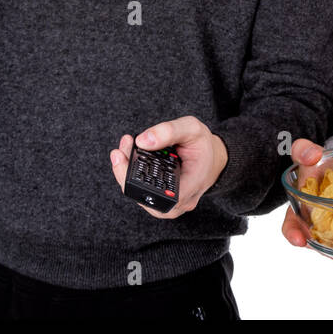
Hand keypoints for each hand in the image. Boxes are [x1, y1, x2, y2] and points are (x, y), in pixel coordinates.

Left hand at [110, 117, 228, 219]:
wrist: (213, 158)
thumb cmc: (204, 146)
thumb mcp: (192, 129)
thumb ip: (169, 131)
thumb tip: (142, 141)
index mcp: (192, 185)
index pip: (159, 194)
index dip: (135, 179)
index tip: (125, 157)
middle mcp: (180, 202)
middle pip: (144, 196)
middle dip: (125, 172)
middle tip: (119, 150)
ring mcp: (171, 204)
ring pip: (141, 195)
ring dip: (127, 173)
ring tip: (123, 149)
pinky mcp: (162, 200)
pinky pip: (143, 192)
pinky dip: (133, 175)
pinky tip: (128, 157)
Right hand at [280, 137, 332, 247]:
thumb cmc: (320, 165)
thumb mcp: (309, 155)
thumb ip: (303, 151)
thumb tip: (311, 155)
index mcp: (298, 211)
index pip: (291, 226)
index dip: (293, 234)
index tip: (298, 240)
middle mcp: (315, 225)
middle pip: (316, 242)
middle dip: (323, 247)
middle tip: (332, 251)